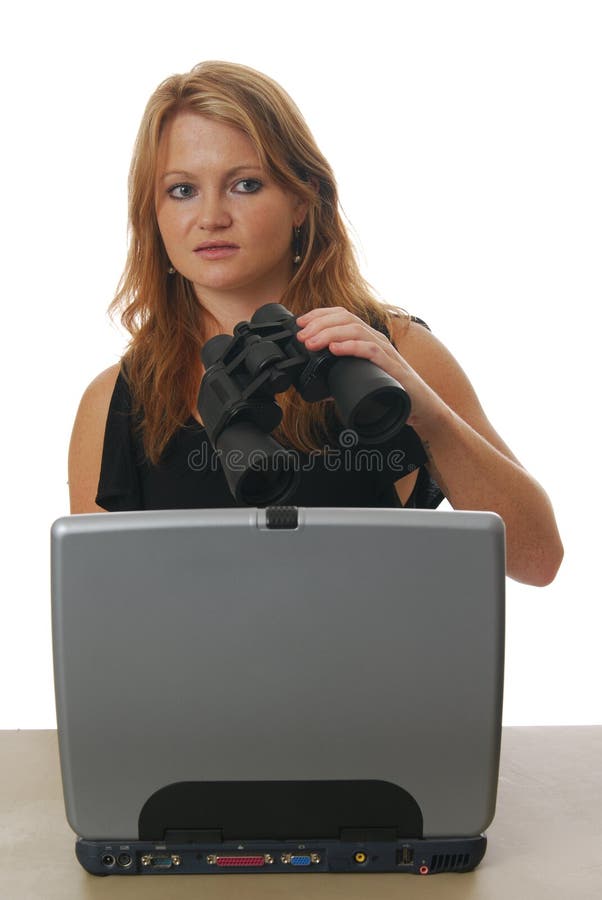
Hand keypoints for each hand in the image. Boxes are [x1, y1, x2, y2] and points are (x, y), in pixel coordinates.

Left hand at [295, 307, 444, 430]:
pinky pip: (371, 350)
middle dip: (319, 324)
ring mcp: (385, 351)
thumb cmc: (394, 391)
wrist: (422, 408)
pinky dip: (351, 346)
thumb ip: (343, 381)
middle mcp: (376, 340)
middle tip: (301, 336)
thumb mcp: (362, 381)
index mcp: (367, 339)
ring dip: (329, 333)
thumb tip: (320, 389)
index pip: (342, 315)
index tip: (300, 323)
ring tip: (312, 343)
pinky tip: (335, 349)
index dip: (319, 315)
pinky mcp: (392, 366)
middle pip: (345, 318)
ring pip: (356, 329)